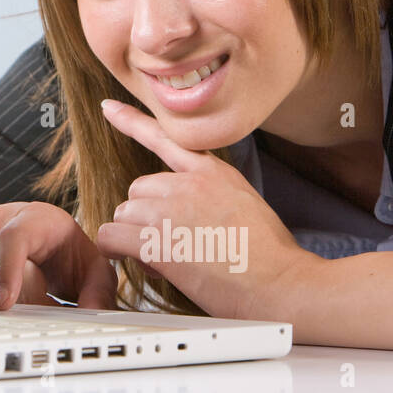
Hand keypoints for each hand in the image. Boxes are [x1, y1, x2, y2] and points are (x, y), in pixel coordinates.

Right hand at [0, 201, 119, 310]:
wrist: (28, 237)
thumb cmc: (61, 249)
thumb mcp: (89, 263)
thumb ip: (99, 288)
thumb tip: (94, 315)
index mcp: (28, 218)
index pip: (11, 239)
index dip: (7, 271)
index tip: (4, 304)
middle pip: (2, 282)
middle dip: (32, 308)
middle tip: (54, 315)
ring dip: (16, 315)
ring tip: (35, 301)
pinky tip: (14, 304)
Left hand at [95, 99, 314, 320]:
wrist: (283, 284)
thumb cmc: (270, 257)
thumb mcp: (245, 204)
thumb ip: (210, 196)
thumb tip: (185, 213)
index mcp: (212, 172)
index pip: (164, 138)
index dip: (131, 121)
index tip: (109, 108)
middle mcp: (188, 184)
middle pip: (138, 189)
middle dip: (145, 216)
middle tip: (172, 242)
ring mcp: (171, 210)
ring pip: (124, 214)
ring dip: (135, 236)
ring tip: (169, 258)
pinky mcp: (157, 240)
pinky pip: (111, 236)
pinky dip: (114, 249)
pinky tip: (133, 260)